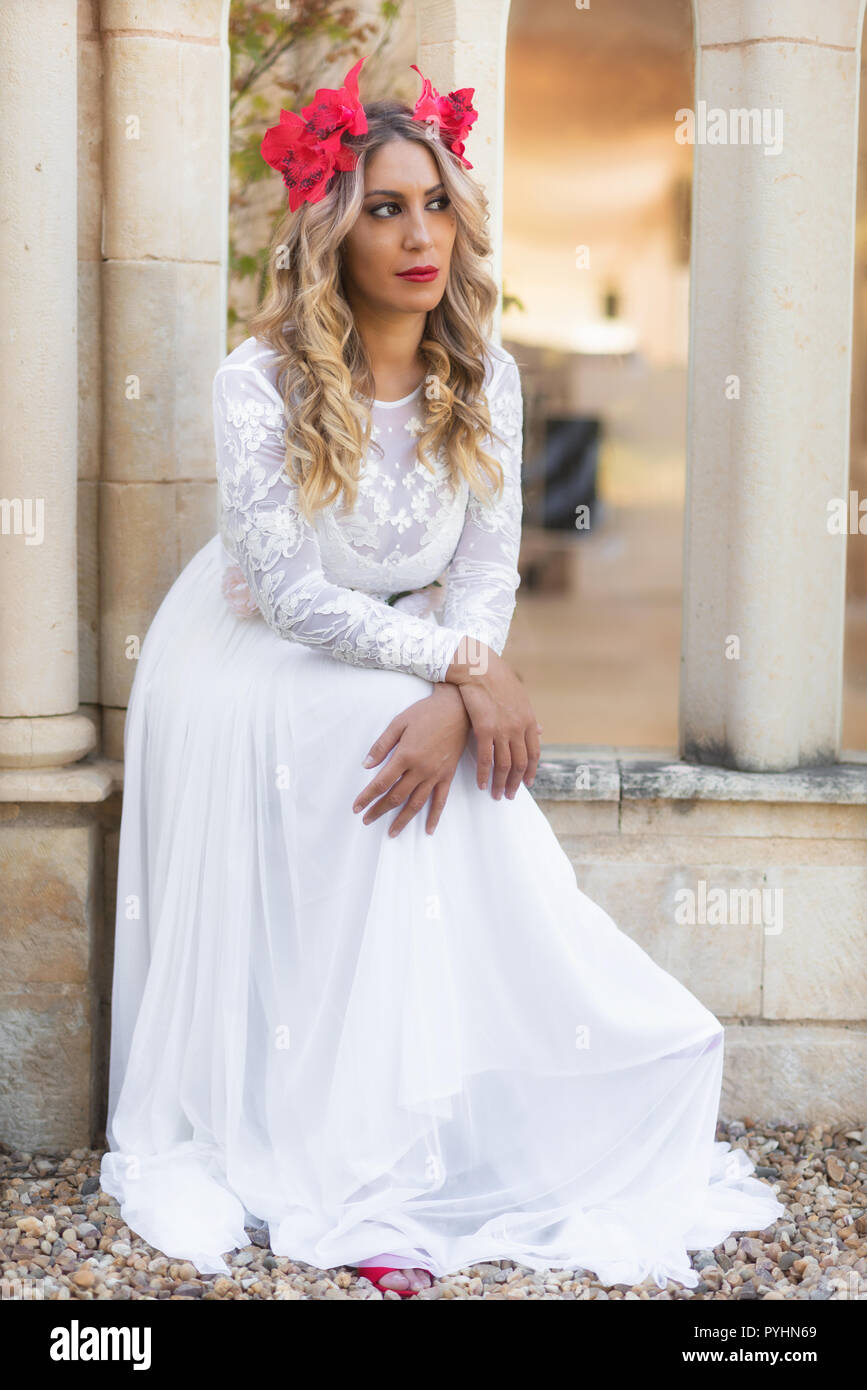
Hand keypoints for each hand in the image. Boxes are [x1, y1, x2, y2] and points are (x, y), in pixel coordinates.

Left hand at [351, 684, 470, 836]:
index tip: (357, 808)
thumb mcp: (399, 723)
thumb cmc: (426, 713)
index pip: (381, 783)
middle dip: (379, 810)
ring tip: (391, 832)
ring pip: (416, 803)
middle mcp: (420, 769)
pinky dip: (434, 816)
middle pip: (396, 797)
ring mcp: (435, 774)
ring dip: (402, 819)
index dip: (367, 797)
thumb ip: (381, 745)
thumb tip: (366, 765)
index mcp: (405, 756)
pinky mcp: (447, 775)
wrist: (457, 709)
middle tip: (367, 820)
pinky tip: (428, 829)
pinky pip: (440, 800)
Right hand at [444, 636, 541, 798]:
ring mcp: (502, 730)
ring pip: (504, 765)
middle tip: (510, 795)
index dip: (531, 771)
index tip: (527, 783)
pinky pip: (485, 758)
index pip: (534, 754)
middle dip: (516, 782)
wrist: (480, 668)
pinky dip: (484, 774)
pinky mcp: (484, 729)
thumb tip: (540, 731)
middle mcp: (519, 728)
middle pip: (520, 763)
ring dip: (501, 783)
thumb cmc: (498, 680)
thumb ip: (529, 718)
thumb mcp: (521, 698)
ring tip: (496, 794)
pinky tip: (482, 783)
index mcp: (529, 721)